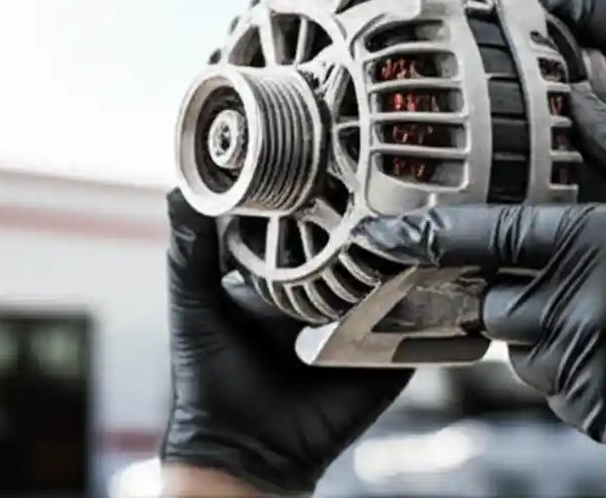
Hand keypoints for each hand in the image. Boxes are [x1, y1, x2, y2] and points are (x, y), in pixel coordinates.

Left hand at [161, 191, 411, 494]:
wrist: (240, 446)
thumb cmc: (208, 377)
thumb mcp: (192, 301)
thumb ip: (190, 248)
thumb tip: (180, 191)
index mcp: (282, 276)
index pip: (308, 224)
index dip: (315, 196)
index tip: (324, 159)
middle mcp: (324, 295)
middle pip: (358, 247)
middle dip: (368, 223)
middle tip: (378, 189)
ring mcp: (358, 325)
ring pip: (393, 279)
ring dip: (401, 257)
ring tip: (406, 228)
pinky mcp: (382, 357)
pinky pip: (414, 326)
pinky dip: (425, 303)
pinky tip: (424, 277)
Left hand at [355, 84, 605, 458]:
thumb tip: (577, 98)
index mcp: (598, 244)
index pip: (485, 237)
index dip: (423, 236)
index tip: (373, 236)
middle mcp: (583, 310)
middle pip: (494, 306)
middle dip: (512, 293)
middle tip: (563, 279)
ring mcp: (594, 371)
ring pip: (522, 357)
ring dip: (545, 338)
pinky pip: (560, 398)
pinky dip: (579, 379)